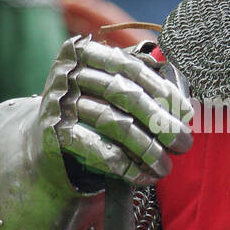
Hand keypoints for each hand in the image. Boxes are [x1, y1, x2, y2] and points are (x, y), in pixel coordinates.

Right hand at [40, 36, 191, 185]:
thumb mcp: (110, 92)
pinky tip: (141, 176)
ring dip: (146, 148)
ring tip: (165, 166)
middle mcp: (68, 73)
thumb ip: (142, 90)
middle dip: (159, 121)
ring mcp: (57, 103)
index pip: (131, 68)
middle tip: (183, 143)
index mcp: (85, 53)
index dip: (163, 91)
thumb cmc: (90, 111)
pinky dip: (123, 164)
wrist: (43, 139)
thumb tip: (185, 111)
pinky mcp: (52, 134)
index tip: (186, 114)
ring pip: (112, 122)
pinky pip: (95, 148)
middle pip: (124, 94)